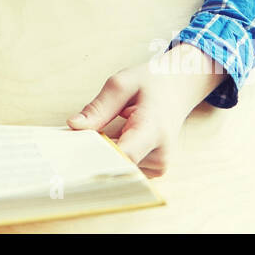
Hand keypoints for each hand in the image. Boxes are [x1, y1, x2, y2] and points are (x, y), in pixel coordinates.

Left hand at [67, 45, 226, 176]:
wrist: (179, 89)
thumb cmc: (152, 83)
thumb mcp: (122, 83)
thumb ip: (98, 107)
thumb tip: (74, 126)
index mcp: (154, 128)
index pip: (125, 155)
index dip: (98, 155)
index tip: (75, 148)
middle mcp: (161, 153)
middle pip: (118, 166)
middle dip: (94, 154)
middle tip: (78, 136)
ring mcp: (160, 165)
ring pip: (119, 169)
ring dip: (104, 154)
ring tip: (107, 131)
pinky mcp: (155, 170)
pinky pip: (126, 168)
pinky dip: (114, 157)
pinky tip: (115, 139)